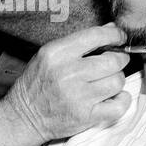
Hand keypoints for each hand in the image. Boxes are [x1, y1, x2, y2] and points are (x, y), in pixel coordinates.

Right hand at [0, 24, 131, 145]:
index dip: (114, 35)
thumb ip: (79, 42)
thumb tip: (110, 29)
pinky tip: (113, 97)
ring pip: (117, 81)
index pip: (96, 36)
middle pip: (113, 61)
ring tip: (107, 82)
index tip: (119, 38)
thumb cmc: (37, 83)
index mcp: (56, 54)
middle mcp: (67, 73)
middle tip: (114, 63)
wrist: (24, 116)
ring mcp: (78, 97)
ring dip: (117, 80)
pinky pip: (118, 105)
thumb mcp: (49, 55)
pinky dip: (121, 100)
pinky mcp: (85, 116)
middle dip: (119, 59)